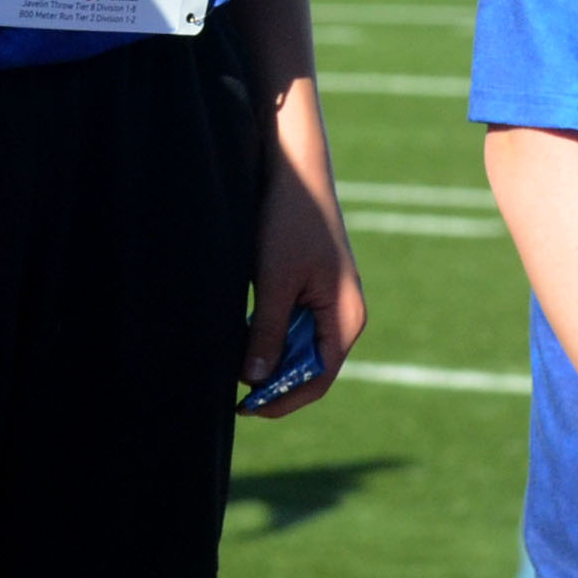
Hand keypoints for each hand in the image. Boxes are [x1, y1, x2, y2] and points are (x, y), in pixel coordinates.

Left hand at [241, 106, 365, 415]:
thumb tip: (255, 380)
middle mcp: (342, 316)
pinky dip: (268, 337)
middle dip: (273, 383)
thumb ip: (268, 332)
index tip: (246, 407)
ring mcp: (329, 303)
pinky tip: (241, 337)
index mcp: (345, 318)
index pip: (318, 379)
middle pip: (309, 369)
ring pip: (298, 349)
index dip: (283, 399)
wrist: (295, 170)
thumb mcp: (274, 281)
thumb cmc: (290, 221)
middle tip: (232, 392)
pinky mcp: (311, 289)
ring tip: (234, 364)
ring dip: (269, 360)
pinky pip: (292, 327)